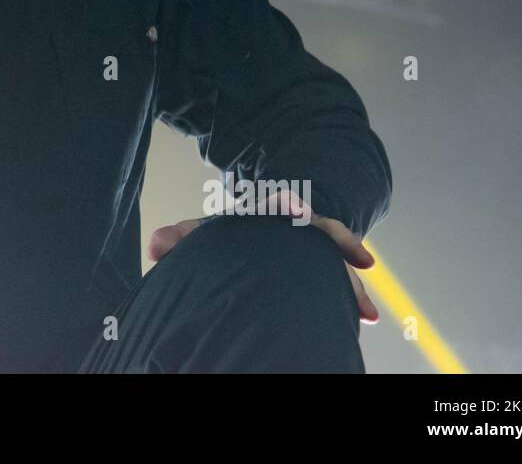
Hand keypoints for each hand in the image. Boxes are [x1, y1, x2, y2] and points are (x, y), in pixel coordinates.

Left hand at [147, 188, 378, 324]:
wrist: (258, 232)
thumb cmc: (235, 234)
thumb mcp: (211, 231)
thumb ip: (183, 236)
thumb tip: (155, 247)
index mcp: (273, 213)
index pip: (290, 205)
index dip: (295, 207)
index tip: (302, 211)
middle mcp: (298, 228)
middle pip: (324, 233)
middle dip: (342, 245)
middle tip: (363, 262)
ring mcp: (312, 249)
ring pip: (336, 261)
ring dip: (352, 282)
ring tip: (366, 311)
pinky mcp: (318, 269)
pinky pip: (337, 278)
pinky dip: (350, 293)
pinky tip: (360, 316)